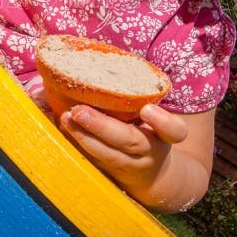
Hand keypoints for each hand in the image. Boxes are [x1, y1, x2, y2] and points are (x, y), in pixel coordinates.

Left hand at [60, 103, 211, 211]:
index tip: (146, 110)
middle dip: (102, 127)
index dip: (162, 122)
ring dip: (83, 137)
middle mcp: (149, 152)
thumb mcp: (156, 118)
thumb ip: (141, 98)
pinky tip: (62, 130)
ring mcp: (129, 165)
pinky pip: (93, 161)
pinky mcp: (110, 173)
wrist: (152, 174)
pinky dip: (77, 145)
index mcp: (165, 136)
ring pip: (108, 156)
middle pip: (130, 142)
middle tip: (78, 111)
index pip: (174, 131)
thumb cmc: (149, 131)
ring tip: (66, 119)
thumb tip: (104, 62)